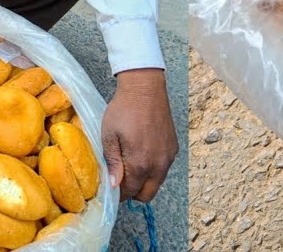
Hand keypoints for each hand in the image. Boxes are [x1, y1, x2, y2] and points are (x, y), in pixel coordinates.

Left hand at [101, 68, 176, 202]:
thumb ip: (113, 163)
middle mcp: (158, 164)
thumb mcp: (109, 136)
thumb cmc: (123, 109)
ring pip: (157, 182)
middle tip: (121, 179)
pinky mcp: (173, 147)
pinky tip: (142, 153)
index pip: (130, 192)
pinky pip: (164, 168)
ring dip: (144, 180)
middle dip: (133, 192)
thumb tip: (114, 185)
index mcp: (140, 163)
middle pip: (147, 194)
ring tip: (130, 164)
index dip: (119, 193)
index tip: (112, 186)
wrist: (145, 88)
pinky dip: (153, 169)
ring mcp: (168, 156)